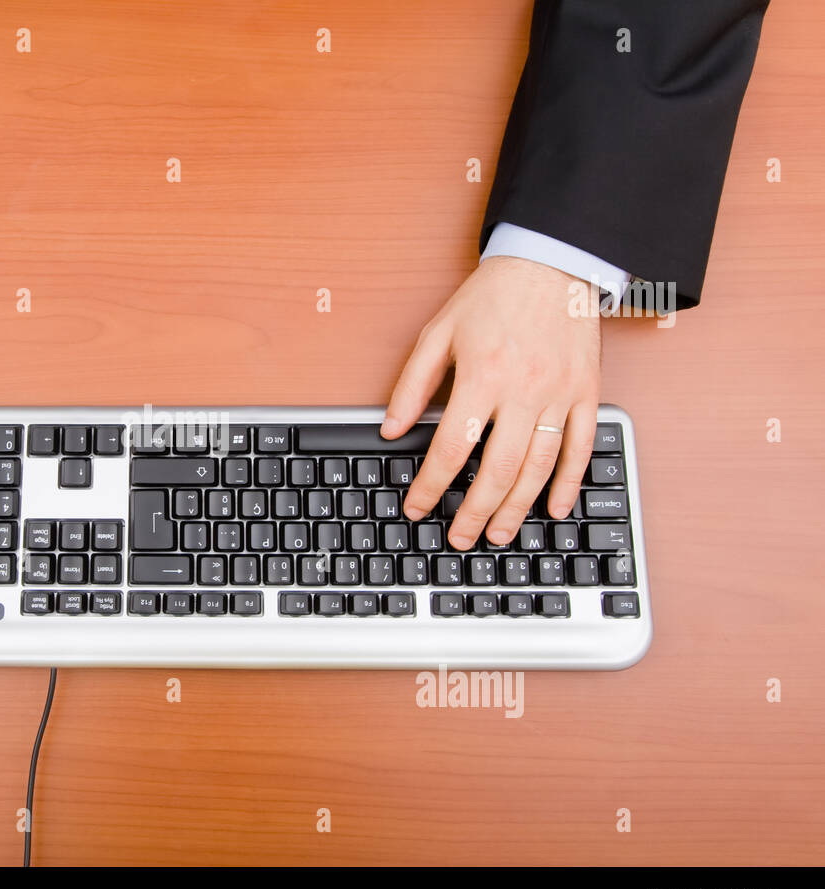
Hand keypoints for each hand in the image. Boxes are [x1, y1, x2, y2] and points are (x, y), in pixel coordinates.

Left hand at [381, 256, 600, 549]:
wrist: (551, 261)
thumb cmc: (492, 297)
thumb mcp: (438, 333)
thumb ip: (412, 385)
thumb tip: (392, 430)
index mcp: (482, 376)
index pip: (451, 448)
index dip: (430, 486)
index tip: (417, 508)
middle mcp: (524, 390)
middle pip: (498, 469)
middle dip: (475, 512)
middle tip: (460, 538)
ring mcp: (559, 393)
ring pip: (539, 466)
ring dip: (517, 508)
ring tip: (497, 534)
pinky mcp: (586, 392)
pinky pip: (580, 446)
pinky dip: (568, 482)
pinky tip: (554, 508)